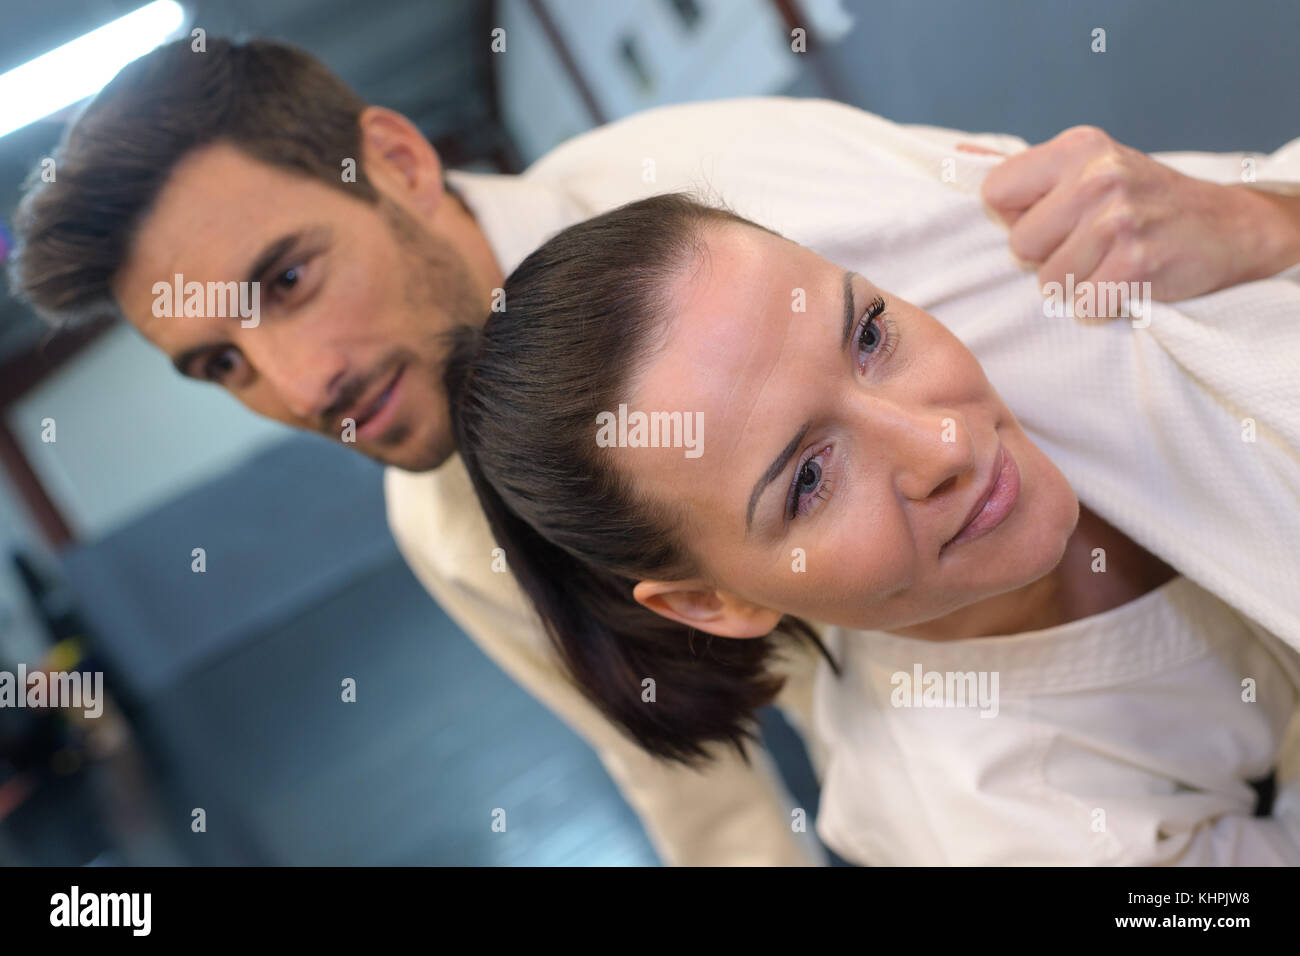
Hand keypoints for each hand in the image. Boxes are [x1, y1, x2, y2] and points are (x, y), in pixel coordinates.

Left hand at [959, 127, 1299, 313]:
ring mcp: (1118, 218)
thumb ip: (1034, 176)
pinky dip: (1101, 304)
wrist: (1227, 226)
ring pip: (1048, 281)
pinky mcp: (1136, 261)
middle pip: (1019, 245)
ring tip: (1110, 261)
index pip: (995, 193)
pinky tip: (1127, 280)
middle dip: (1047, 256)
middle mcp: (1097, 175)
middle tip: (1090, 244)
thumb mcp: (1092, 169)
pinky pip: (1083, 304)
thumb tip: (961, 164)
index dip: (1016, 219)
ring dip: (1077, 283)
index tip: (1052, 220)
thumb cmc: (1145, 203)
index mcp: (1078, 147)